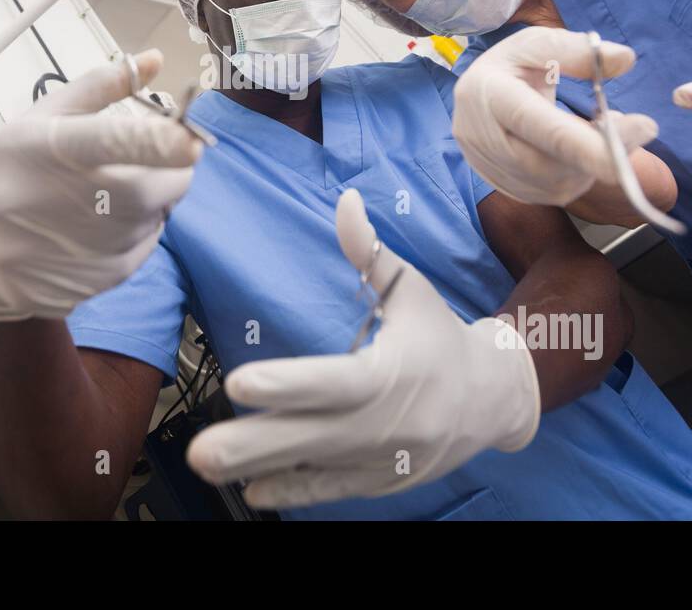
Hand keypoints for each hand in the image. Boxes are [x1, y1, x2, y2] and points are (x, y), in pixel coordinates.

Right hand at [0, 50, 202, 320]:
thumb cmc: (9, 179)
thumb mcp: (36, 122)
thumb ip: (99, 87)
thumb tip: (157, 59)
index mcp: (55, 150)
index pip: (115, 143)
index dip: (158, 141)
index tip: (189, 139)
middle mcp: (78, 200)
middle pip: (164, 182)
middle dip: (171, 166)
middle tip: (140, 160)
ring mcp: (98, 244)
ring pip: (162, 209)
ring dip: (151, 196)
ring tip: (101, 195)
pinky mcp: (113, 274)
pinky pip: (150, 239)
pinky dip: (138, 227)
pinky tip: (97, 226)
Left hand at [185, 189, 539, 508]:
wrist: (492, 399)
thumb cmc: (439, 335)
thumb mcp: (411, 290)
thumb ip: (369, 252)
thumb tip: (345, 199)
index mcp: (394, 372)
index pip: (334, 382)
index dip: (287, 386)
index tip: (239, 383)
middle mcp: (386, 423)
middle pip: (313, 437)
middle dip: (254, 444)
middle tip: (199, 450)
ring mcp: (382, 459)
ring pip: (314, 468)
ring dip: (259, 469)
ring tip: (208, 466)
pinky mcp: (380, 481)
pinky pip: (331, 489)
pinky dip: (293, 491)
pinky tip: (251, 489)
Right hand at [451, 27, 657, 204]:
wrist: (476, 97)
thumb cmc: (512, 66)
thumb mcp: (538, 44)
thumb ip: (579, 50)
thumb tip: (624, 59)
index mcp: (490, 95)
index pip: (545, 129)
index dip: (595, 143)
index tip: (645, 130)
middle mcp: (482, 138)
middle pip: (554, 165)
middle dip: (604, 152)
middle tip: (637, 128)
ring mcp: (490, 167)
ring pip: (556, 183)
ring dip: (592, 163)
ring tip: (601, 130)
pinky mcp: (503, 185)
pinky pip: (551, 192)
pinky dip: (577, 173)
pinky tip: (581, 149)